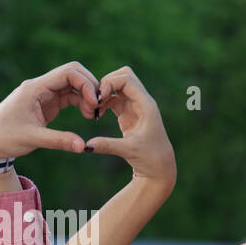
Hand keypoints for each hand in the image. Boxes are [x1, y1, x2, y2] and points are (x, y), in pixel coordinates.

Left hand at [0, 61, 101, 159]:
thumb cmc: (3, 137)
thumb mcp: (32, 138)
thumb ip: (59, 140)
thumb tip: (84, 147)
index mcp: (35, 88)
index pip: (67, 72)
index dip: (85, 83)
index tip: (94, 102)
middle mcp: (40, 86)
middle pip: (72, 74)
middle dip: (89, 86)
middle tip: (98, 106)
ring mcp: (44, 94)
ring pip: (72, 85)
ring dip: (86, 95)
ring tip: (93, 114)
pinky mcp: (46, 105)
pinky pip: (68, 97)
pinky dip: (80, 103)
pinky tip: (87, 115)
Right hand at [84, 66, 175, 186]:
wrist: (159, 168)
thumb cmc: (150, 158)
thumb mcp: (129, 150)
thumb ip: (108, 145)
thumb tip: (86, 146)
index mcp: (146, 104)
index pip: (127, 79)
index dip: (110, 83)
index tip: (98, 98)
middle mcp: (141, 101)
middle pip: (123, 76)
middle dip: (106, 83)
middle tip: (95, 100)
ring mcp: (135, 107)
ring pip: (117, 87)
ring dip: (104, 93)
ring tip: (93, 110)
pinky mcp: (128, 114)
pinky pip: (114, 100)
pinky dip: (104, 103)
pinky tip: (97, 115)